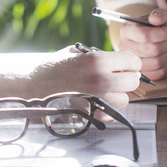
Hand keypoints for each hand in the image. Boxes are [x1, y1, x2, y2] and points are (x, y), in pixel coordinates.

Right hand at [26, 47, 142, 107]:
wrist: (33, 86)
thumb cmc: (53, 67)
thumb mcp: (76, 51)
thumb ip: (99, 55)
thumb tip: (119, 60)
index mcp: (97, 60)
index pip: (132, 61)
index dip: (131, 62)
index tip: (126, 63)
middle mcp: (100, 80)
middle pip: (133, 81)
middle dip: (128, 77)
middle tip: (119, 75)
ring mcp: (96, 100)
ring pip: (125, 100)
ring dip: (119, 94)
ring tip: (106, 88)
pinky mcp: (91, 115)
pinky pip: (112, 114)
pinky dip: (109, 109)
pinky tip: (99, 100)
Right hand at [114, 0, 166, 79]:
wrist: (156, 39)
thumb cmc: (158, 26)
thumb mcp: (161, 16)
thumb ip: (160, 15)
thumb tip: (154, 18)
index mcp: (127, 30)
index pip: (144, 35)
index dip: (163, 33)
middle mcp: (124, 47)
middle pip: (152, 50)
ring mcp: (131, 62)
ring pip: (156, 63)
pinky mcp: (141, 74)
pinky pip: (159, 73)